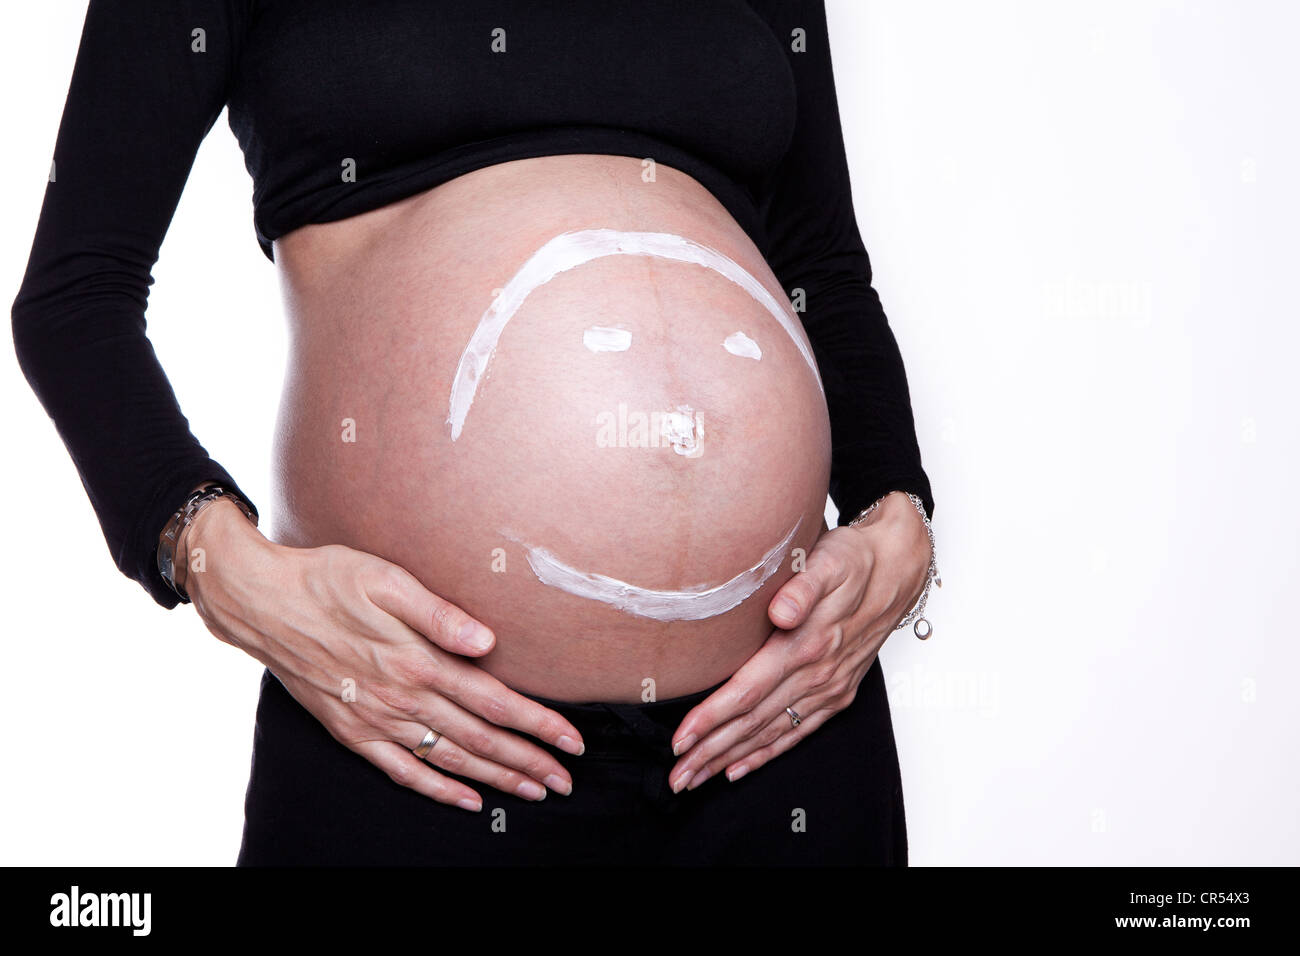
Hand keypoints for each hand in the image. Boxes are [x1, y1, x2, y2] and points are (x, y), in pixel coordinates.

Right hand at [179, 500, 585, 811]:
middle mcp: (401, 697)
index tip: (571, 740)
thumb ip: (439, 614)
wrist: (262, 603)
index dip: (537, 723)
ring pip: (448, 759)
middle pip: (479, 738)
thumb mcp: (386, 579)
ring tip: (532, 793)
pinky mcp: (352, 731)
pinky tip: (467, 800)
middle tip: (565, 780)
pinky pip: (402, 771)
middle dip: (528, 761)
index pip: (493, 700)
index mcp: (417, 660)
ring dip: (495, 778)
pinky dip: (438, 789)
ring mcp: (375, 719)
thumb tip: (487, 641)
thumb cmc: (329, 580)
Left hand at [667, 491, 930, 791]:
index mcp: (806, 644)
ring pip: (771, 733)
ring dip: (731, 759)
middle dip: (711, 751)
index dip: (712, 718)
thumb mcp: (828, 560)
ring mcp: (829, 688)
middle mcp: (817, 674)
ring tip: (696, 778)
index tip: (681, 739)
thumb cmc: (853, 560)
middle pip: (754, 722)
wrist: (897, 568)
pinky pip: (798, 733)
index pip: (748, 690)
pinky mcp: (838, 694)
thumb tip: (781, 611)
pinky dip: (767, 753)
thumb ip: (802, 587)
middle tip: (677, 776)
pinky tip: (740, 768)